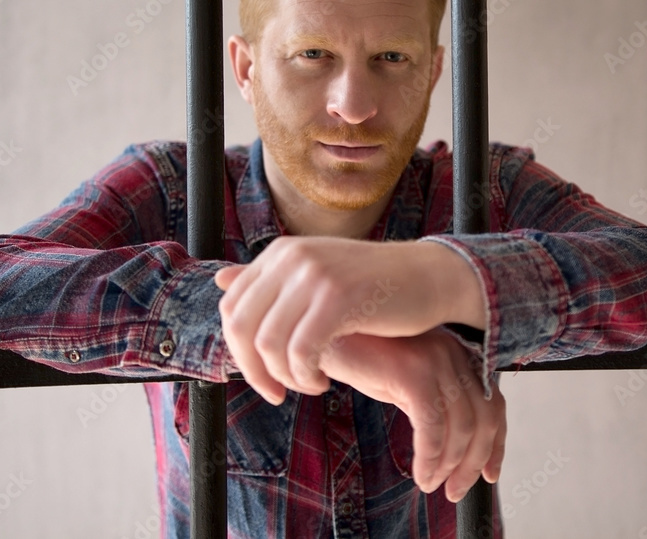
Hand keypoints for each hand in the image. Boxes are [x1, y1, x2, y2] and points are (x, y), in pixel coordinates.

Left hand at [215, 236, 484, 403]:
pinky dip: (305, 376)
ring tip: (310, 384)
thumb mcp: (316, 278)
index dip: (240, 353)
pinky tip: (324, 382)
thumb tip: (218, 279)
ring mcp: (314, 275)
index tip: (265, 378)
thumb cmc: (372, 286)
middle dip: (254, 371)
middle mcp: (292, 257)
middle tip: (278, 393)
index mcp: (281, 252)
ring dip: (284, 377)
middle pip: (241, 328)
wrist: (428, 277)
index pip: (231, 309)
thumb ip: (271, 282)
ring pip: (268, 344)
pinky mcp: (338, 297)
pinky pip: (299, 352)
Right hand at [317, 328, 505, 501]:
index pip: (493, 403)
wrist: (324, 337)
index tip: (489, 475)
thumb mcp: (408, 383)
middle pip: (484, 417)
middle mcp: (453, 352)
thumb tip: (455, 449)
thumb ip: (435, 403)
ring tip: (432, 484)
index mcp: (458, 353)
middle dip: (473, 462)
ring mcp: (435, 360)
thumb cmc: (362, 358)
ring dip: (449, 466)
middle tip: (455, 489)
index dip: (495, 444)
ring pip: (461, 427)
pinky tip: (421, 474)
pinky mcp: (413, 373)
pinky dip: (430, 459)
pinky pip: (432, 428)